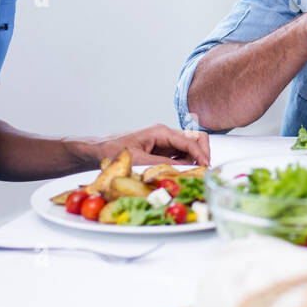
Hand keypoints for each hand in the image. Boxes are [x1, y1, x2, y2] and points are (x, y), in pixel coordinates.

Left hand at [94, 125, 209, 166]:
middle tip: (203, 170)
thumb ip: (163, 164)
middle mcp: (166, 134)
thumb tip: (184, 170)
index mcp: (161, 132)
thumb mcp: (139, 159)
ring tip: (190, 175)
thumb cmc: (114, 150)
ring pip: (190, 148)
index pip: (190, 140)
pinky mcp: (162, 151)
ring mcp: (165, 142)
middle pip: (195, 139)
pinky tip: (180, 174)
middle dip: (203, 153)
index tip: (206, 168)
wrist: (100, 150)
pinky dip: (185, 165)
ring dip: (194, 161)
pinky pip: (181, 156)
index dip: (201, 154)